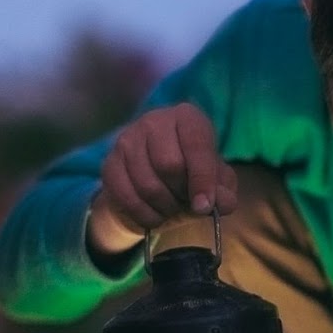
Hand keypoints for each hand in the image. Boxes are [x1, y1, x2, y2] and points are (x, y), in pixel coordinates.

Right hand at [87, 104, 237, 256]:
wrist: (153, 188)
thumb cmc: (191, 178)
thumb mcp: (216, 184)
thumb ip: (223, 191)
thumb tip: (218, 202)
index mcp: (187, 117)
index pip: (197, 145)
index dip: (203, 179)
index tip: (205, 205)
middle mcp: (155, 120)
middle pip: (169, 165)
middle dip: (182, 193)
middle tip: (186, 200)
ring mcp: (128, 139)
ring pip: (147, 184)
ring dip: (164, 207)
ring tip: (172, 207)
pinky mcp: (109, 163)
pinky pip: (127, 197)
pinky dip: (146, 215)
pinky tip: (154, 215)